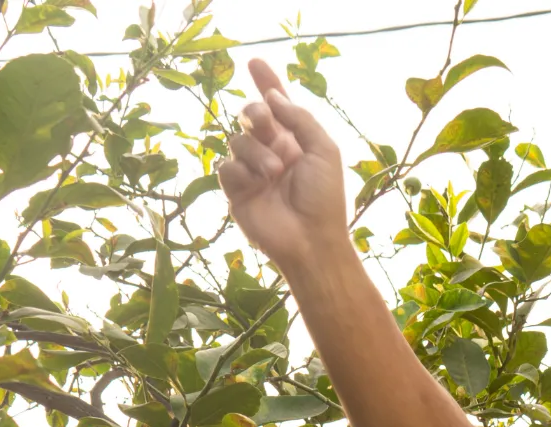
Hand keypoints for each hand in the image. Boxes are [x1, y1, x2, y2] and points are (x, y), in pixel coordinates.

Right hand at [219, 60, 349, 272]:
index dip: (266, 83)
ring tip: (275, 171)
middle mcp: (272, 152)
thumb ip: (300, 119)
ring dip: (256, 151)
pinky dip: (242, 172)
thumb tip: (273, 95)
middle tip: (263, 122)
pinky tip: (259, 184)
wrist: (311, 240)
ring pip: (237, 141)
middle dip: (254, 113)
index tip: (254, 62)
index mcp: (295, 142)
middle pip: (250, 116)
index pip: (277, 106)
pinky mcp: (236, 191)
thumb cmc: (324, 198)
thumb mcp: (323, 150)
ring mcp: (252, 172)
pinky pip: (226, 167)